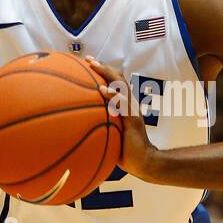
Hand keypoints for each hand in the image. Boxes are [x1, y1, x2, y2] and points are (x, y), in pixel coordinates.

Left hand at [85, 56, 155, 180]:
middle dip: (103, 67)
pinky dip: (113, 95)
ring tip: (94, 65)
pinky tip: (102, 90)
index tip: (89, 64)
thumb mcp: (111, 134)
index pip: (115, 84)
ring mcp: (133, 110)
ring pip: (121, 86)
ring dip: (107, 74)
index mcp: (125, 106)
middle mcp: (130, 104)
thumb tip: (79, 126)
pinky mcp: (133, 119)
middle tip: (88, 59)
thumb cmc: (126, 151)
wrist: (144, 162)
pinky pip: (123, 104)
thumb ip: (101, 125)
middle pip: (118, 79)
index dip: (104, 72)